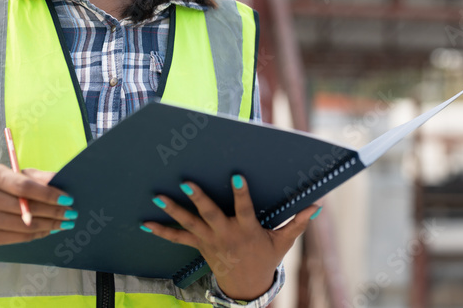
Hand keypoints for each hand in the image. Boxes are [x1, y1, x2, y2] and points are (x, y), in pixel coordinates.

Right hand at [0, 164, 76, 244]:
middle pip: (28, 208)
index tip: (68, 199)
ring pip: (27, 226)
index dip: (48, 194)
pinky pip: (21, 237)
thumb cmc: (4, 185)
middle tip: (72, 213)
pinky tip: (51, 229)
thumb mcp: (18, 174)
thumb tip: (60, 181)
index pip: (25, 187)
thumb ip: (38, 177)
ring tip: (66, 222)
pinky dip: (40, 233)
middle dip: (54, 211)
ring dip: (51, 225)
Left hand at [142, 175, 319, 300]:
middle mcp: (225, 234)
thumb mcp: (283, 243)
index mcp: (246, 230)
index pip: (244, 208)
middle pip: (209, 214)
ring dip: (173, 210)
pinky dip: (161, 231)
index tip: (237, 176)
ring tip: (158, 196)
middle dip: (197, 198)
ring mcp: (209, 240)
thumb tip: (317, 207)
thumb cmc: (265, 259)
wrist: (246, 286)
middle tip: (186, 181)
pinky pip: (177, 238)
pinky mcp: (199, 245)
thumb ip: (298, 223)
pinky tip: (145, 223)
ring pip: (189, 223)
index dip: (241, 193)